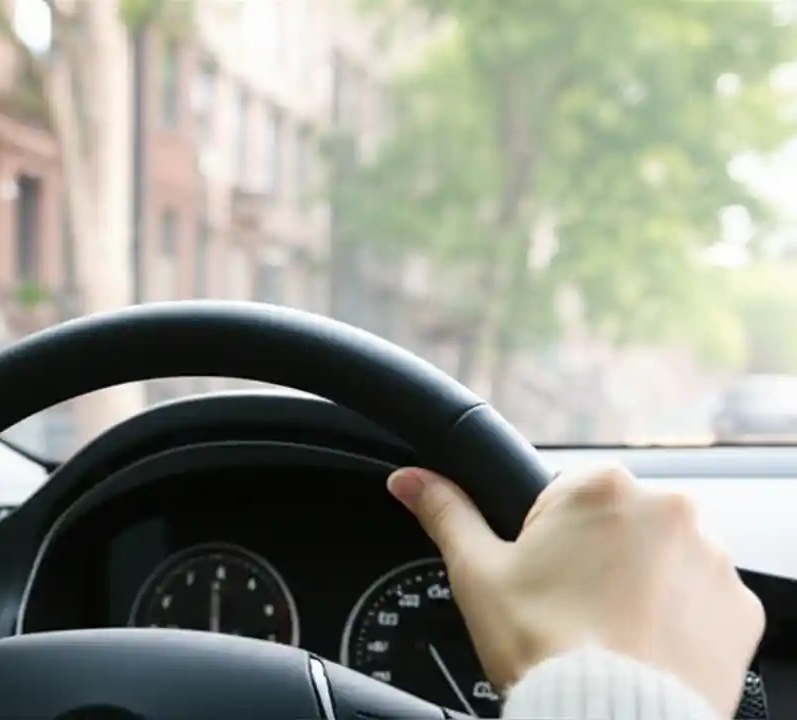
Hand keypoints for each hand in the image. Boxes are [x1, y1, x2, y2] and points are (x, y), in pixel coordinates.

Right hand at [387, 464, 763, 716]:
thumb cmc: (543, 645)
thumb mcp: (477, 573)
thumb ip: (445, 513)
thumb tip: (409, 481)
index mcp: (600, 486)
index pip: (566, 497)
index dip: (546, 540)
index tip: (542, 578)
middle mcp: (668, 508)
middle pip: (618, 525)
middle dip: (595, 559)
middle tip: (568, 609)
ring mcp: (713, 557)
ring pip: (662, 560)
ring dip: (639, 586)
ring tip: (607, 633)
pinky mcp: (739, 606)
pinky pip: (702, 602)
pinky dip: (676, 620)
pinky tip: (642, 647)